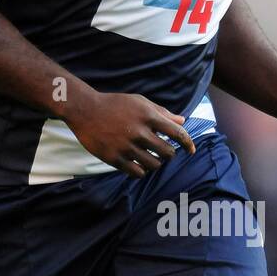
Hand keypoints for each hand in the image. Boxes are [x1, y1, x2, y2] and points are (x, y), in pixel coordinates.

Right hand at [69, 91, 194, 177]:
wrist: (85, 110)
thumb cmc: (115, 104)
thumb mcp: (139, 102)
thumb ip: (162, 112)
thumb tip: (182, 121)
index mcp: (148, 116)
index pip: (177, 133)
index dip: (188, 143)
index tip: (191, 150)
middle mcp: (139, 132)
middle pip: (167, 153)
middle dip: (169, 154)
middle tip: (163, 152)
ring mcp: (126, 146)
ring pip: (154, 165)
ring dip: (156, 163)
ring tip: (150, 158)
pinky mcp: (114, 158)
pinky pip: (137, 173)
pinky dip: (142, 171)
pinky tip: (139, 165)